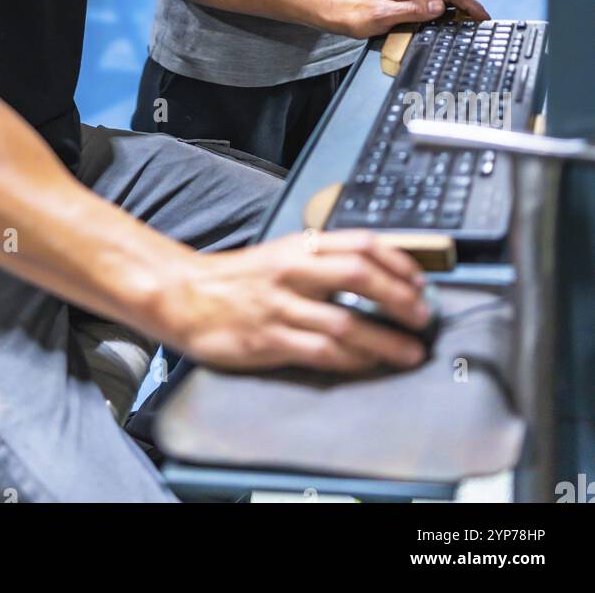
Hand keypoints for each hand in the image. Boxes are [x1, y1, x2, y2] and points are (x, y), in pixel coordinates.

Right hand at [167, 230, 429, 372]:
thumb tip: (378, 276)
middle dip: (400, 298)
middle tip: (422, 316)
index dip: (399, 262)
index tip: (421, 281)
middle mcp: (294, 270)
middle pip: (360, 276)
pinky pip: (321, 352)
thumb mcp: (284, 255)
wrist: (186, 295)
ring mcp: (282, 306)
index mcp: (300, 246)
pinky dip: (352, 360)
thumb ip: (324, 262)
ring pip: (346, 322)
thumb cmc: (240, 279)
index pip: (361, 243)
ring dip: (385, 340)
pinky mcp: (270, 339)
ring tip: (409, 351)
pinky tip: (369, 364)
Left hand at [327, 0, 488, 39]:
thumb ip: (413, 10)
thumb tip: (440, 6)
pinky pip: (434, 0)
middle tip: (482, 21)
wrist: (337, 12)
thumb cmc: (356, 16)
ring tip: (472, 21)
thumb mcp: (384, 16)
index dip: (470, 4)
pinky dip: (448, 8)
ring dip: (460, 5)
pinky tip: (449, 19)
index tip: (484, 17)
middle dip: (470, 3)